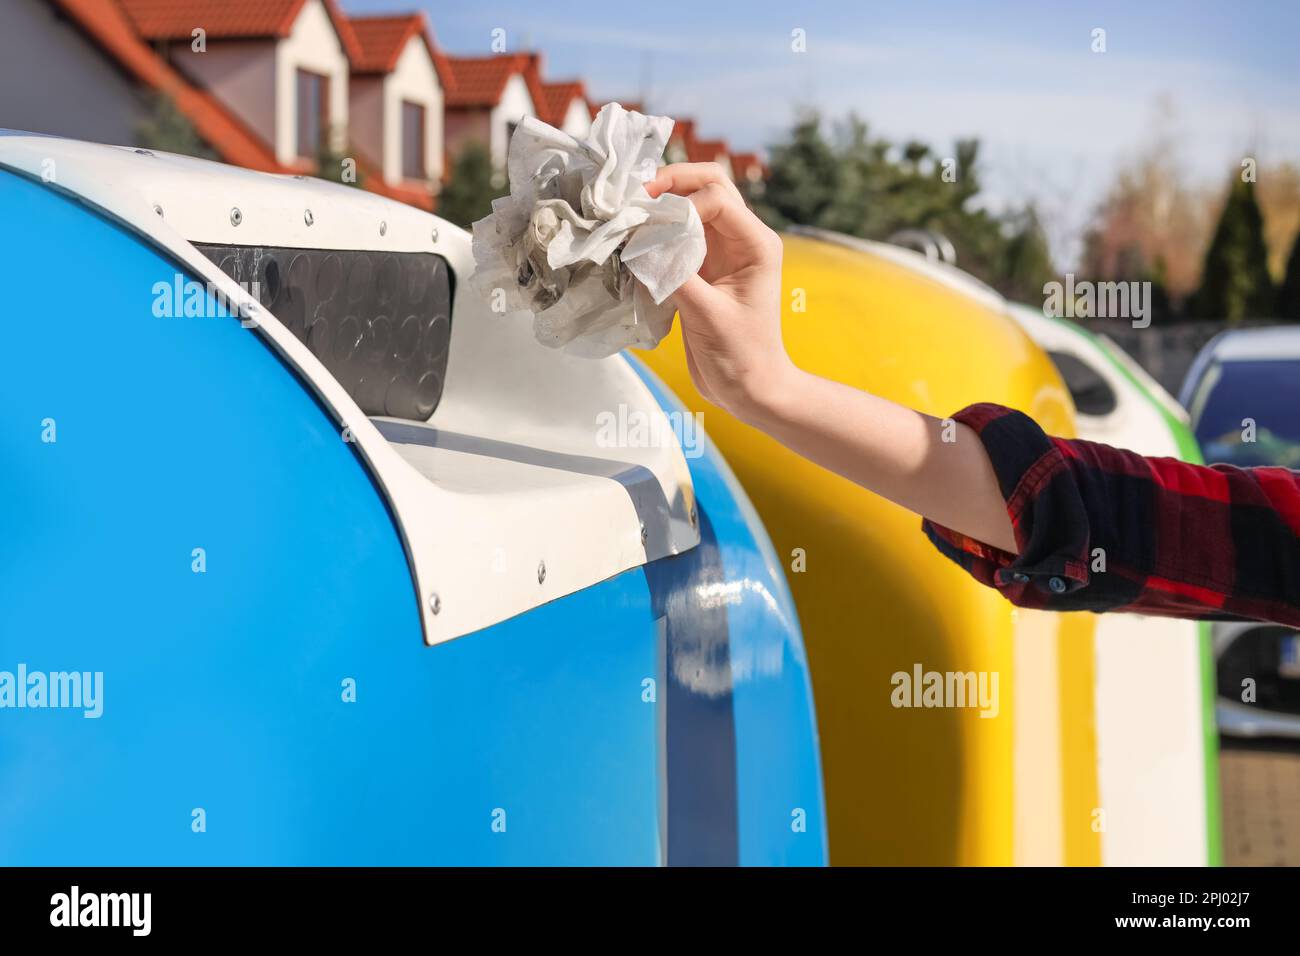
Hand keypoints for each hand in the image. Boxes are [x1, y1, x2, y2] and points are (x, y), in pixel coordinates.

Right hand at [644, 163, 793, 418]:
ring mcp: (723, 252)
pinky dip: (658, 232)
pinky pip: (679, 234)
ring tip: (631, 216)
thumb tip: (638, 244)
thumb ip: (673, 275)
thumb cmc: (741, 356)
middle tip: (636, 197)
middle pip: (709, 185)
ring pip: (693, 205)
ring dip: (663, 205)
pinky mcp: (703, 268)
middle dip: (672, 183)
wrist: (748, 388)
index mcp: (756, 244)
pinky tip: (636, 242)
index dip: (681, 202)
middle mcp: (742, 240)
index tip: (649, 223)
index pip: (717, 197)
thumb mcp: (706, 315)